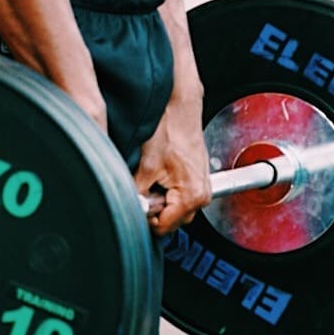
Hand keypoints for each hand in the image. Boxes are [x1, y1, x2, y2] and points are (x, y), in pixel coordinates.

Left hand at [135, 99, 211, 237]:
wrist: (180, 107)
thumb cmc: (170, 128)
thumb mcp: (146, 166)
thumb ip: (138, 195)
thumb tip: (131, 210)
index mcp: (193, 195)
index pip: (164, 227)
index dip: (146, 217)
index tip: (138, 203)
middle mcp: (202, 194)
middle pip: (172, 220)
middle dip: (155, 209)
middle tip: (143, 189)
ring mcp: (202, 186)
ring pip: (175, 208)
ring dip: (161, 200)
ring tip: (152, 178)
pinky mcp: (197, 178)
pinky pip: (180, 195)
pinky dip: (167, 190)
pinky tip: (160, 174)